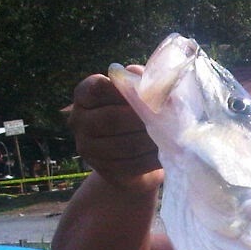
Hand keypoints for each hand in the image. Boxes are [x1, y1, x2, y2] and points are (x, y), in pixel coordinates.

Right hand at [67, 69, 163, 192]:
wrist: (137, 158)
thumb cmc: (138, 115)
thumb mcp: (139, 93)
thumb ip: (140, 81)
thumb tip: (147, 79)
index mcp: (84, 95)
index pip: (98, 88)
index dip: (125, 90)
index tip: (148, 93)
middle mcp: (79, 121)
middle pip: (112, 118)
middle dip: (143, 118)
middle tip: (168, 118)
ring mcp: (88, 149)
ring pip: (124, 144)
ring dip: (151, 140)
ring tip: (171, 136)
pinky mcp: (105, 170)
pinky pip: (131, 165)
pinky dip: (152, 159)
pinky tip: (166, 153)